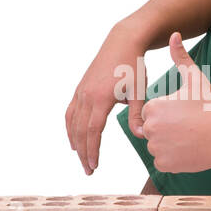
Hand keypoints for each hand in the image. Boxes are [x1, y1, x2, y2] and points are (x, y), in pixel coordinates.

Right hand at [66, 23, 147, 174]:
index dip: (92, 151)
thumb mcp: (140, 89)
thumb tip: (140, 135)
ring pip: (72, 122)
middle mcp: (86, 95)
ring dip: (75, 142)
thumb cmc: (134, 64)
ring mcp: (81, 91)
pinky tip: (73, 138)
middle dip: (83, 153)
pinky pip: (70, 111)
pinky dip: (70, 127)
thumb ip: (138, 114)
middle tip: (88, 171)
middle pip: (79, 131)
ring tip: (80, 158)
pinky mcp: (80, 87)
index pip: (92, 132)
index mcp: (100, 98)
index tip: (94, 166)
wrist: (123, 40)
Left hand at [141, 31, 210, 173]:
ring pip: (157, 145)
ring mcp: (156, 148)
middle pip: (152, 129)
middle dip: (167, 128)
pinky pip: (163, 160)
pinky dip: (174, 158)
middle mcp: (150, 128)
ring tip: (190, 136)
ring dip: (169, 143)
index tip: (184, 112)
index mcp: (153, 107)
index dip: (169, 112)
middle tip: (188, 125)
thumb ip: (180, 57)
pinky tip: (189, 149)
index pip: (151, 111)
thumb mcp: (196, 80)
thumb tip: (174, 34)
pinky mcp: (164, 164)